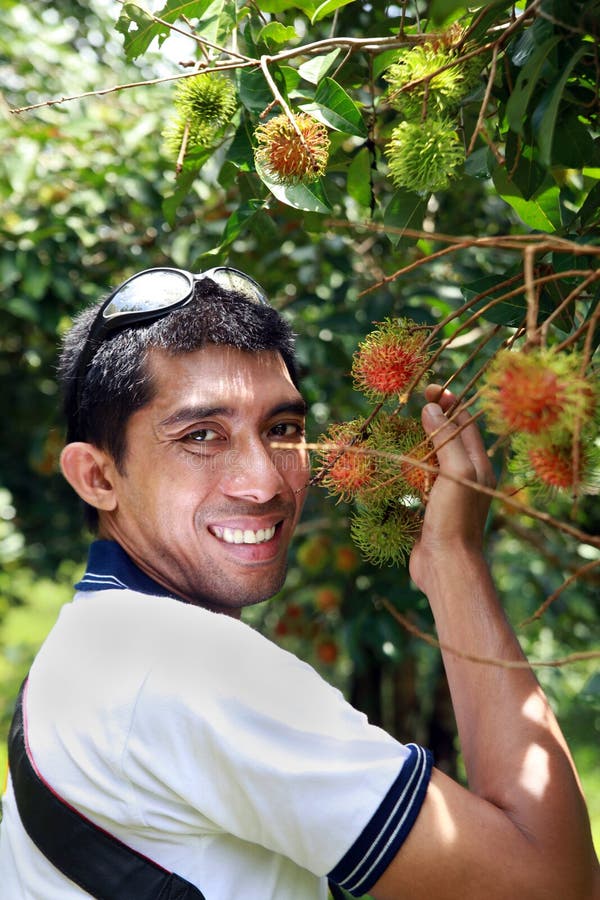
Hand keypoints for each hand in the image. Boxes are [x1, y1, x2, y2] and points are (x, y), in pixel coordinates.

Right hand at [409, 385, 494, 591]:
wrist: (446, 566)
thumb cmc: (455, 519)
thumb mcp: (456, 473)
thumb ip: (446, 439)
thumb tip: (432, 408)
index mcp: (479, 464)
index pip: (466, 423)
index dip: (449, 403)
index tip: (428, 389)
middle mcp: (466, 476)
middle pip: (449, 438)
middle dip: (432, 419)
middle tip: (409, 405)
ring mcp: (448, 493)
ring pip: (432, 459)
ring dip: (416, 443)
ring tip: (398, 429)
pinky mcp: (430, 509)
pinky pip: (418, 481)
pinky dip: (406, 469)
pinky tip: (392, 464)